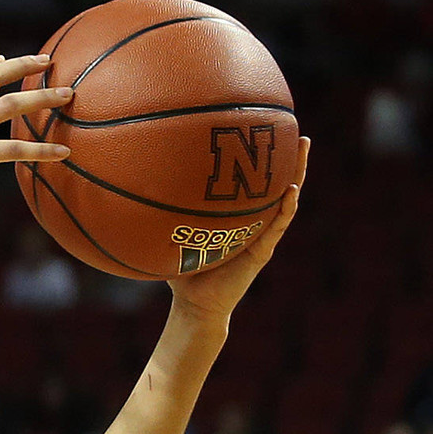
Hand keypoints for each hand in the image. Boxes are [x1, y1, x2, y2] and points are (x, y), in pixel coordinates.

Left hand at [168, 136, 308, 320]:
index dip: (260, 160)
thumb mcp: (171, 234)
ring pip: (285, 199)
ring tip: (302, 145)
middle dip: (287, 157)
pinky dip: (286, 207)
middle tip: (296, 127)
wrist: (194, 306)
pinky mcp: (261, 252)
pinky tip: (291, 189)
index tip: (263, 130)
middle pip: (275, 184)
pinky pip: (276, 226)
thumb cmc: (182, 270)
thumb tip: (130, 185)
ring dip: (296, 172)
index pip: (252, 184)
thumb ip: (161, 213)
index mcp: (237, 217)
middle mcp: (254, 222)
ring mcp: (261, 236)